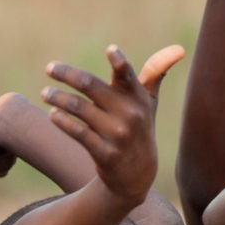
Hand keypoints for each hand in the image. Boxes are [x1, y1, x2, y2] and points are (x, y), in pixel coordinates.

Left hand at [40, 44, 183, 205]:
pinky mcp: (105, 154)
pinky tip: (52, 114)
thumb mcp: (149, 103)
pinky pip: (78, 133)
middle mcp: (129, 114)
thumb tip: (178, 49)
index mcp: (137, 98)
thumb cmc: (140, 129)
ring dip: (58, 98)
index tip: (110, 50)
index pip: (128, 76)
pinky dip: (62, 121)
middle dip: (66, 74)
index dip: (121, 62)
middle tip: (50, 68)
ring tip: (46, 94)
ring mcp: (117, 135)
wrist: (137, 176)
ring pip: (79, 108)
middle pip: (91, 85)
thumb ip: (155, 73)